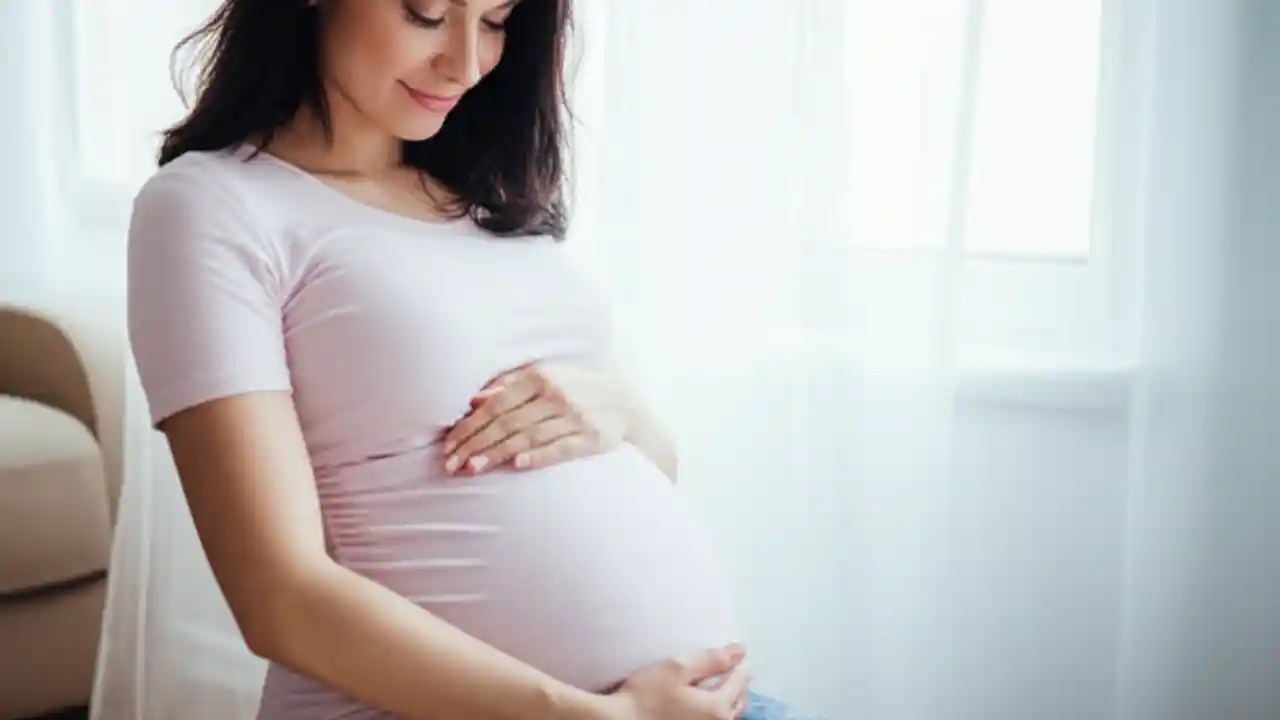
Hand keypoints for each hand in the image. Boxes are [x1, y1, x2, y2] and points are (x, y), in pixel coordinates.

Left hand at [440, 362, 632, 475]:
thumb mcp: (544, 376)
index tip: (448, 445)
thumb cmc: (574, 387)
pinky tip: (517, 465)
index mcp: (540, 376)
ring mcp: (575, 417)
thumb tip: (474, 399)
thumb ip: (509, 385)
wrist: (625, 401)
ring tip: (472, 469)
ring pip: (528, 438)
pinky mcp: (591, 438)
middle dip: (476, 444)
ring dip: (497, 454)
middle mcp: (556, 395)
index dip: (470, 426)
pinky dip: (538, 456)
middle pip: (507, 423)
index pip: (496, 405)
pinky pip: (560, 448)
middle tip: (451, 464)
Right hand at [594, 643, 753, 719]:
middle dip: (740, 684)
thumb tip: (740, 649)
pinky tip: (706, 706)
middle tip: (738, 670)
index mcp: (717, 707)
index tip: (739, 654)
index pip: (739, 681)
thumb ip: (710, 659)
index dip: (740, 664)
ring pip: (729, 716)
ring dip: (731, 699)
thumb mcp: (677, 668)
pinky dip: (718, 711)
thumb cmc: (646, 695)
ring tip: (726, 687)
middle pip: (738, 702)